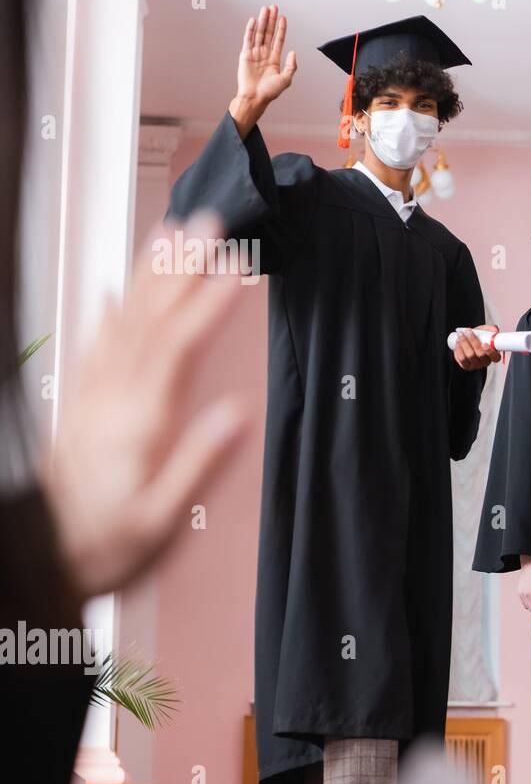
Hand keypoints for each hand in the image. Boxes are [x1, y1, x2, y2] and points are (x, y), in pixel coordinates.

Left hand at [42, 215, 249, 597]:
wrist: (40, 559)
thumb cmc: (105, 547)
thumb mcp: (160, 522)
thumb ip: (197, 464)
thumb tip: (235, 415)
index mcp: (138, 423)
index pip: (179, 347)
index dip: (209, 304)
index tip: (238, 268)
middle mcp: (112, 399)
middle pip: (149, 317)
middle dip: (180, 267)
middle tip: (207, 223)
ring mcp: (93, 398)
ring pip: (122, 319)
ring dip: (148, 274)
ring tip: (170, 234)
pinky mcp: (82, 406)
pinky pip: (94, 343)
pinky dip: (105, 310)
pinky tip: (110, 288)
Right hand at [229, 5, 297, 136]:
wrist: (255, 97)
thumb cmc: (269, 92)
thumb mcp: (286, 79)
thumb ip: (291, 66)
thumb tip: (293, 51)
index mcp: (274, 59)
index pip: (278, 39)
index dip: (281, 28)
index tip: (283, 17)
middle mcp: (264, 54)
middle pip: (268, 32)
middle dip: (271, 20)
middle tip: (273, 7)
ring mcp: (254, 53)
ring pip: (259, 33)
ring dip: (263, 21)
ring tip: (265, 9)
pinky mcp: (245, 54)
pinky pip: (248, 39)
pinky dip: (250, 29)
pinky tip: (254, 20)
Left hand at [452, 325, 502, 370]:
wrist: (467, 340)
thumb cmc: (478, 337)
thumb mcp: (485, 331)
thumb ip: (490, 329)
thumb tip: (494, 330)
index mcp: (493, 355)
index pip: (495, 357)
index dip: (490, 352)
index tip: (484, 343)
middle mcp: (485, 361)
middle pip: (480, 354)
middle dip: (473, 341)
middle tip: (468, 332)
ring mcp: (475, 365)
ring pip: (470, 355)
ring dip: (464, 343)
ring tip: (461, 334)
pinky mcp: (466, 366)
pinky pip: (461, 358)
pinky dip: (459, 349)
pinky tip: (458, 342)